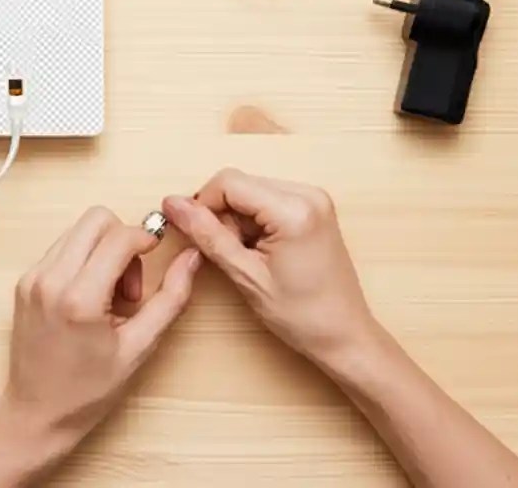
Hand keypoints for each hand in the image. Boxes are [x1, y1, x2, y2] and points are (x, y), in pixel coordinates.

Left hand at [5, 206, 202, 446]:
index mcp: (79, 298)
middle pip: (95, 218)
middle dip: (123, 239)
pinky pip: (61, 248)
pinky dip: (82, 261)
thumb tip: (191, 258)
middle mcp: (49, 280)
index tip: (157, 256)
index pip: (119, 236)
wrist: (37, 412)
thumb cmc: (87, 390)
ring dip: (102, 250)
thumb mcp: (139, 347)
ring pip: (77, 230)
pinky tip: (90, 298)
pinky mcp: (24, 282)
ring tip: (110, 296)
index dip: (146, 239)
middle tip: (131, 282)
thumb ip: (170, 298)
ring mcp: (31, 278)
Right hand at [162, 170, 376, 365]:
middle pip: (239, 183)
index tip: (195, 234)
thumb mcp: (245, 275)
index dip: (202, 205)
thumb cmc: (301, 314)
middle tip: (225, 252)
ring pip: (250, 191)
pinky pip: (267, 200)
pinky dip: (252, 221)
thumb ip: (207, 234)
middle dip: (220, 214)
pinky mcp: (313, 208)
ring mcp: (314, 199)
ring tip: (245, 255)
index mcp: (294, 209)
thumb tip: (173, 204)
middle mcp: (308, 194)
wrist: (344, 334)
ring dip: (236, 219)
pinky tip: (258, 250)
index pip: (228, 182)